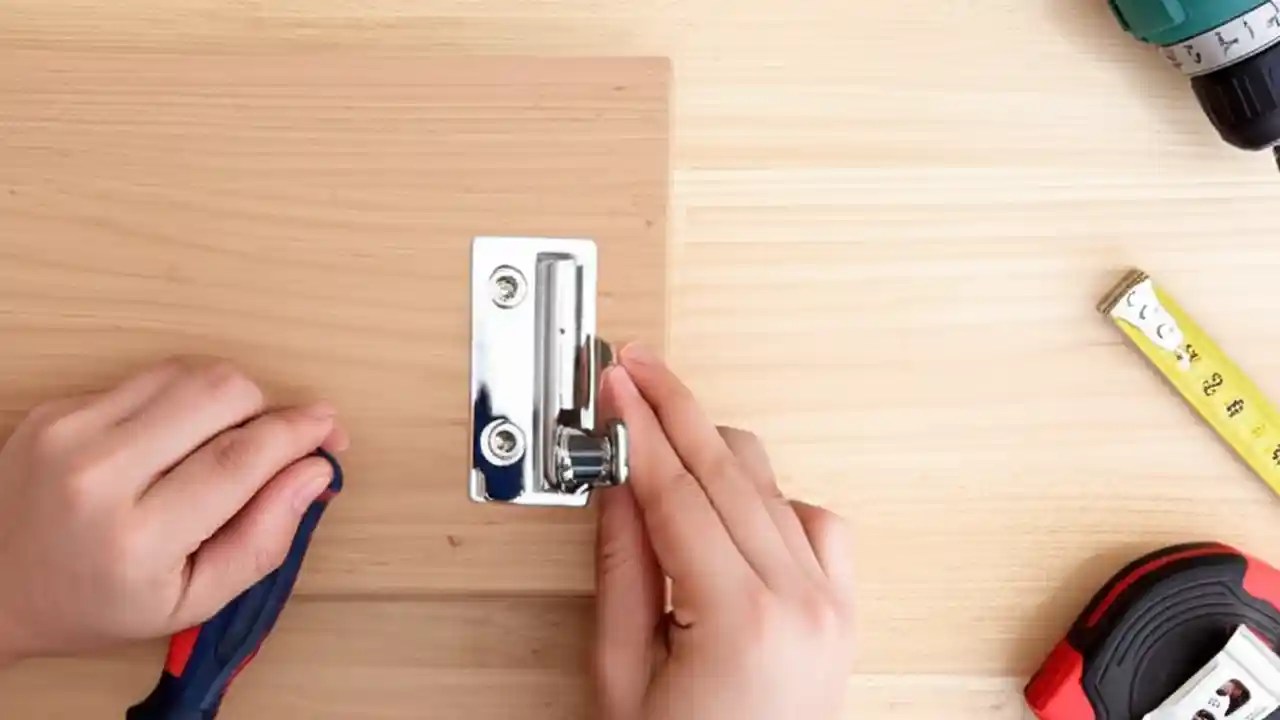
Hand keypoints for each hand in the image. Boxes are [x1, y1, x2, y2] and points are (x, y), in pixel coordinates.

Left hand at [0, 358, 347, 663]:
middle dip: (267, 407)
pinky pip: (149, 378)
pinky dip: (180, 402)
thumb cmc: (95, 603)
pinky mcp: (57, 408)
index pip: (241, 458)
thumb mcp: (191, 602)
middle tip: (277, 439)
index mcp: (136, 538)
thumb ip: (262, 540)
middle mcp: (97, 474)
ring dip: (227, 397)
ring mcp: (70, 432)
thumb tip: (314, 472)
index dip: (298, 433)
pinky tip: (173, 441)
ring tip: (226, 438)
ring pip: (188, 372)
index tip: (330, 430)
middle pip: (220, 392)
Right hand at [594, 345, 854, 719]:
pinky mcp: (842, 612)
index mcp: (741, 621)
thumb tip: (617, 485)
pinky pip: (816, 524)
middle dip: (674, 410)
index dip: (637, 430)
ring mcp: (832, 606)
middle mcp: (802, 603)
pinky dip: (772, 497)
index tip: (614, 385)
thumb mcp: (622, 675)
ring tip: (666, 422)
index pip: (677, 492)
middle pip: (729, 472)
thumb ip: (621, 570)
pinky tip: (734, 492)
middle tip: (637, 369)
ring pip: (773, 487)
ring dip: (716, 449)